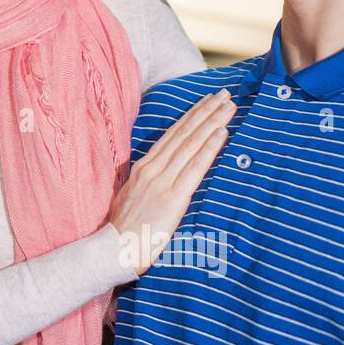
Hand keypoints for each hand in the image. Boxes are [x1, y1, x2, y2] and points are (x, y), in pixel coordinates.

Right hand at [110, 90, 234, 275]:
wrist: (115, 250)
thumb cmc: (124, 230)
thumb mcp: (130, 197)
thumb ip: (146, 183)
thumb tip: (158, 177)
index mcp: (143, 168)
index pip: (171, 135)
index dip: (191, 116)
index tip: (206, 101)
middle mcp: (152, 169)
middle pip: (183, 133)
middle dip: (205, 111)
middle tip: (224, 94)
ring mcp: (162, 181)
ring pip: (191, 144)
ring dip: (212, 122)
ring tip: (229, 106)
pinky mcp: (173, 196)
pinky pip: (195, 166)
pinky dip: (210, 147)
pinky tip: (222, 133)